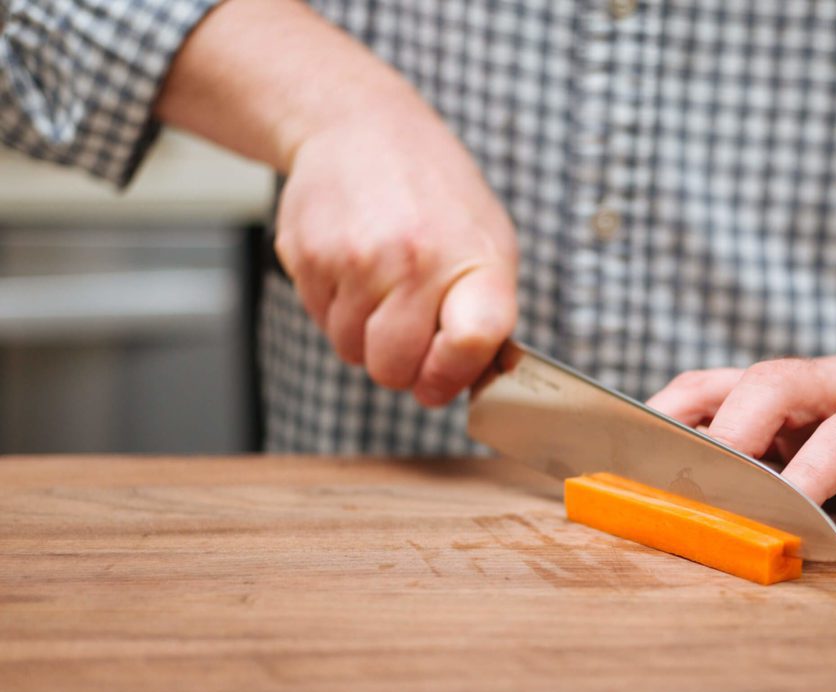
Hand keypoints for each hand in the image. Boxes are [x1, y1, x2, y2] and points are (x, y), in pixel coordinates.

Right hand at [274, 80, 517, 406]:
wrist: (362, 126)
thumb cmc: (434, 192)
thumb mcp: (487, 240)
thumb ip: (485, 314)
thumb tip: (477, 382)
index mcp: (473, 258)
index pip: (469, 344)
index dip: (451, 376)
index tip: (441, 377)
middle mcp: (413, 260)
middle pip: (394, 369)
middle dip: (401, 364)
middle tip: (408, 327)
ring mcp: (355, 259)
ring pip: (352, 352)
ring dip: (365, 335)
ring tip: (381, 285)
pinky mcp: (308, 257)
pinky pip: (320, 323)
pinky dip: (337, 309)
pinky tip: (353, 268)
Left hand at [647, 326, 835, 562]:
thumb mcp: (808, 405)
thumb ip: (751, 429)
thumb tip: (671, 471)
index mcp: (792, 382)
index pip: (717, 381)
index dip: (671, 412)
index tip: (631, 450)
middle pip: (779, 384)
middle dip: (737, 427)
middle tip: (705, 477)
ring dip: (813, 473)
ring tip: (786, 515)